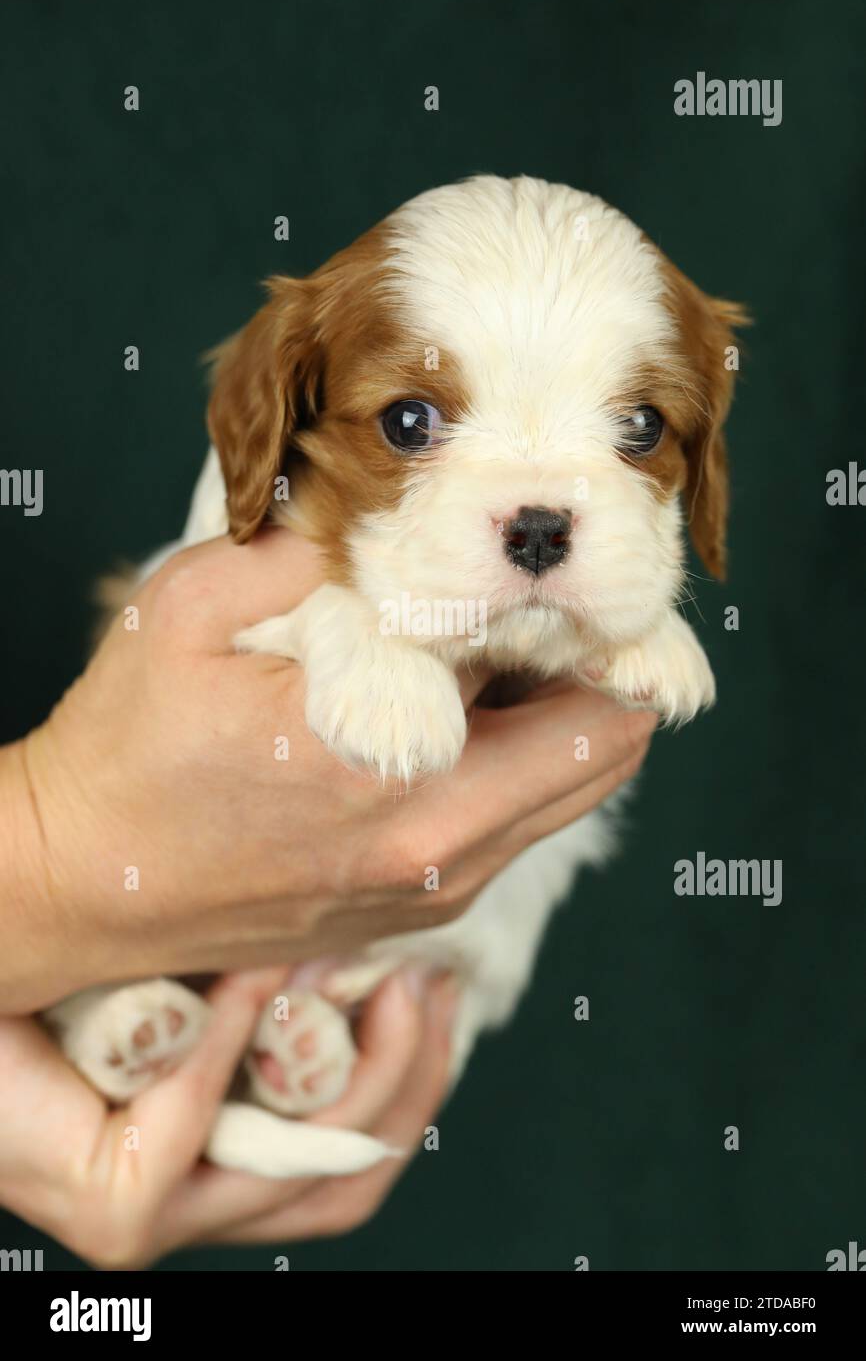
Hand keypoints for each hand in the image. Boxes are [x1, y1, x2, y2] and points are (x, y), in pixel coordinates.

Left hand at [0, 966, 457, 1266]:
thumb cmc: (70, 974)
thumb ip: (281, 978)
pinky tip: (248, 967)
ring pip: (306, 1171)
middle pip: (352, 1173)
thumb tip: (387, 937)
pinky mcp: (120, 1211)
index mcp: (228, 1152)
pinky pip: (207, 1122)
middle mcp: (202, 1197)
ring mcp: (161, 1215)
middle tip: (422, 978)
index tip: (436, 981)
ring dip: (346, 1061)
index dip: (418, 1074)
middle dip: (410, 1075)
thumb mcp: (209, 974)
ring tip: (366, 970)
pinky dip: (235, 1038)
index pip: (357, 1153)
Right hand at [3, 528, 655, 1011]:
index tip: (565, 576)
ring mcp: (433, 892)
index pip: (583, 697)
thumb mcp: (191, 608)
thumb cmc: (124, 748)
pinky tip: (451, 716)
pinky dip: (515, 769)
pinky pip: (511, 832)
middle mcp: (439, 846)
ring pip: (569, 799)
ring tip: (497, 654)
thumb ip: (305, 546)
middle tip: (552, 608)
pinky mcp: (413, 914)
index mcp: (397, 762)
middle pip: (606, 755)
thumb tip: (389, 523)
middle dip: (603, 672)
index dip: (595, 623)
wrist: (74, 883)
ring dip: (562, 722)